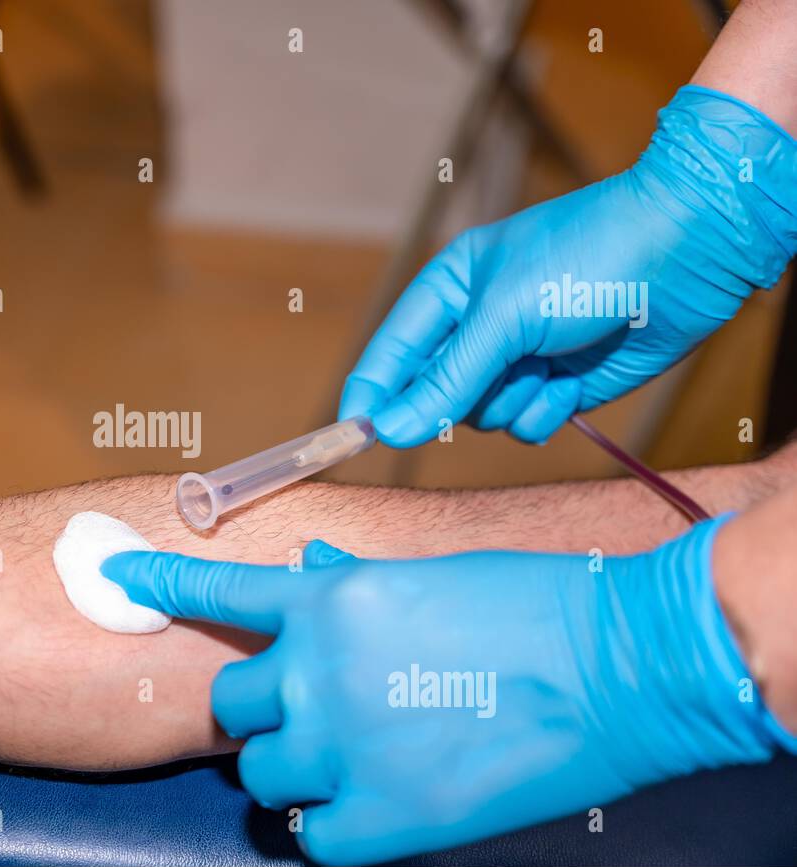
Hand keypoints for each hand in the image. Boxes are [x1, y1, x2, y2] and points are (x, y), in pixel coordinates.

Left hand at [102, 517, 791, 864]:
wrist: (618, 665)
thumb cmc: (534, 608)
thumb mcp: (429, 576)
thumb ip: (351, 579)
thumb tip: (308, 557)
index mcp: (330, 597)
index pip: (217, 589)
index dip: (161, 586)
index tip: (120, 580)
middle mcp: (318, 666)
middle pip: (232, 703)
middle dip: (265, 708)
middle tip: (315, 712)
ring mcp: (344, 743)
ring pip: (261, 773)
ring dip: (294, 768)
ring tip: (354, 760)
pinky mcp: (383, 814)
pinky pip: (313, 836)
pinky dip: (334, 825)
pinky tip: (375, 805)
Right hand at [340, 85, 796, 445]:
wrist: (690, 250)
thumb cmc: (589, 259)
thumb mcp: (505, 317)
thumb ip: (445, 380)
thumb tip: (387, 430)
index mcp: (449, 292)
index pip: (390, 354)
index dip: (371, 395)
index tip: (355, 435)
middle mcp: (478, 329)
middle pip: (433, 396)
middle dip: (460, 396)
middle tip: (495, 374)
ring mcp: (519, 359)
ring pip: (480, 416)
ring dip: (509, 402)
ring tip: (546, 364)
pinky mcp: (559, 386)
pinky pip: (525, 425)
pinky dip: (545, 412)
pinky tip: (570, 383)